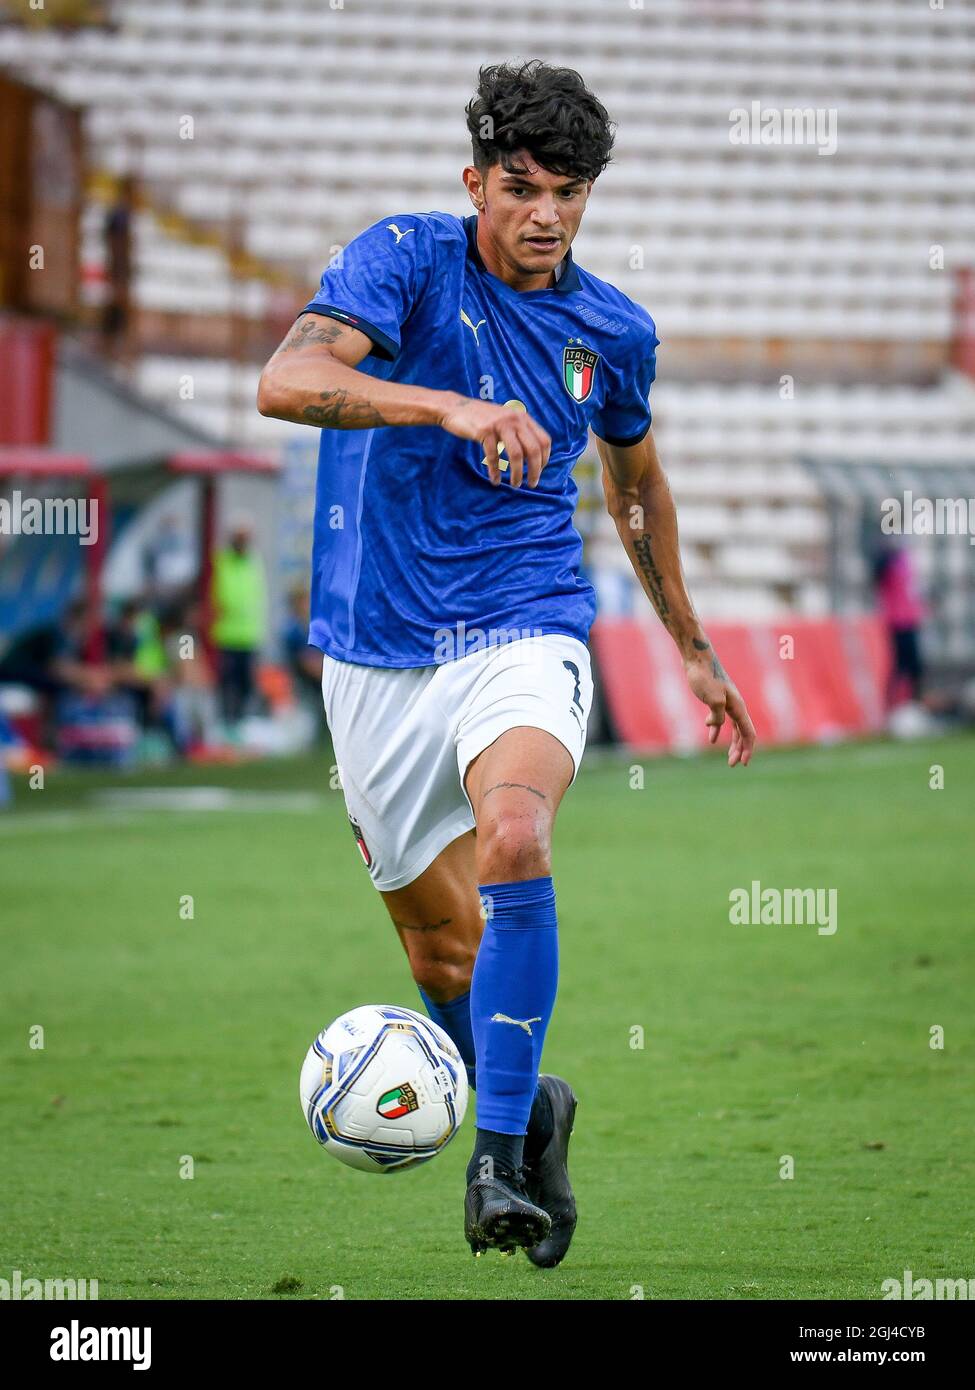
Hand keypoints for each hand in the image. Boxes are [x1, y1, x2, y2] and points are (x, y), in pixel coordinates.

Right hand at [439, 396, 551, 487]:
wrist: (455, 407)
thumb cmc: (481, 419)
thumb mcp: (505, 420)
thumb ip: (518, 432)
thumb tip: (531, 455)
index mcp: (523, 418)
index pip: (544, 440)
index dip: (545, 459)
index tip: (539, 471)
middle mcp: (515, 419)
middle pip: (534, 449)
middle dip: (535, 470)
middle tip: (532, 484)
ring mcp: (500, 424)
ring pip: (517, 455)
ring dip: (517, 474)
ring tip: (515, 485)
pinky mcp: (484, 431)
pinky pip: (494, 456)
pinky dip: (495, 471)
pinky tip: (494, 480)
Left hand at [684, 647, 755, 766]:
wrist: (696, 657)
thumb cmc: (704, 676)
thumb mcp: (712, 698)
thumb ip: (717, 716)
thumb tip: (715, 726)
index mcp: (738, 706)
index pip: (748, 733)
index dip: (748, 749)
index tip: (743, 763)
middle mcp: (736, 705)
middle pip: (743, 732)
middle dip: (740, 749)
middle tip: (732, 764)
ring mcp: (726, 702)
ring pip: (734, 727)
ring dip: (732, 743)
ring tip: (728, 757)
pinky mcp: (716, 699)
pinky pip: (721, 719)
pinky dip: (718, 730)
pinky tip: (712, 738)